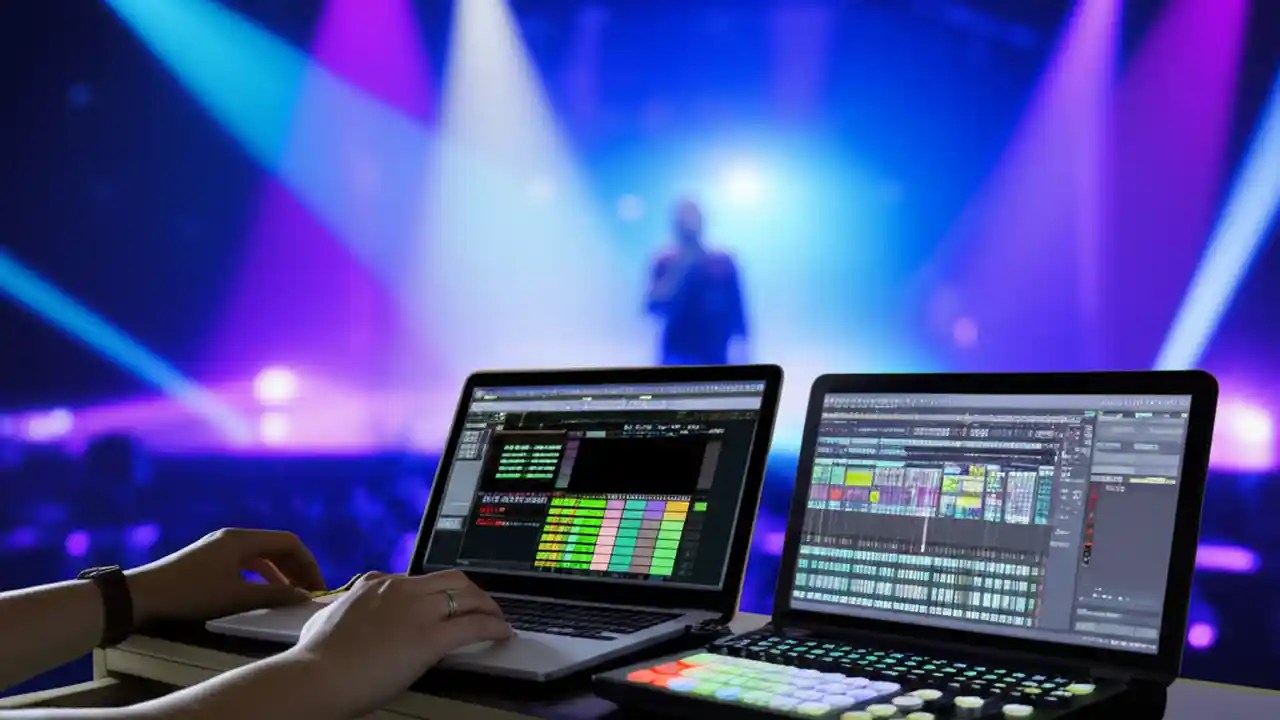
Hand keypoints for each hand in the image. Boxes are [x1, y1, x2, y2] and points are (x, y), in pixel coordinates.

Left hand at [126, 528, 325, 624]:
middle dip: (297, 568)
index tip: (318, 586)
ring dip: (281, 574)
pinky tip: (265, 593)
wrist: (141, 597)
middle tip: (310, 591)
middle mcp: (233, 538)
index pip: (289, 542)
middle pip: (277, 547)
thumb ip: (273, 596)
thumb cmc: (189, 594)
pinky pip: (247, 564)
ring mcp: (219, 548)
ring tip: (292, 595)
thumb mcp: (235, 597)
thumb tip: (304, 597)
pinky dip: (262, 576)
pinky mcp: (209, 561)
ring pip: (262, 556)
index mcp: (241, 539)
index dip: (309, 563)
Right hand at [290, 571, 512, 717]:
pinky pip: (473, 625)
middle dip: (472, 592)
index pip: (419, 580)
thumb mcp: (327, 617)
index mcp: (376, 584)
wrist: (317, 675)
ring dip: (488, 607)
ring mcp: (418, 610)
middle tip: (481, 607)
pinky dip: (493, 627)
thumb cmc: (315, 656)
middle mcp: (401, 589)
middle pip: (452, 580)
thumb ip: (346, 609)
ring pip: (468, 596)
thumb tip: (343, 613)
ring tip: (497, 619)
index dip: (438, 591)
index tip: (445, 602)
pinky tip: (501, 633)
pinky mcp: (430, 636)